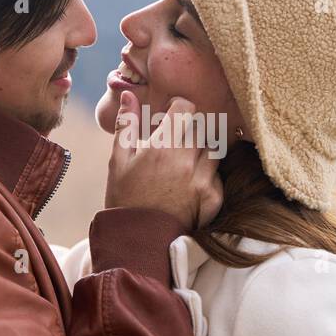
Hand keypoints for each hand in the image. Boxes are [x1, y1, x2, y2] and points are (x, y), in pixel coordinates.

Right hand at [105, 91, 224, 229]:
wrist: (138, 241)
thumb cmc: (125, 198)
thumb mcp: (118, 160)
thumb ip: (127, 125)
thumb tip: (128, 95)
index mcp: (162, 147)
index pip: (185, 108)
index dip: (178, 108)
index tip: (172, 116)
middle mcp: (186, 160)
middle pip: (200, 129)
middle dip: (188, 132)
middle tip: (173, 147)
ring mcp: (203, 180)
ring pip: (212, 150)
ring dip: (200, 153)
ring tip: (181, 168)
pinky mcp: (213, 198)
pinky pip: (217, 175)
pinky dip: (206, 177)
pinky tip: (188, 187)